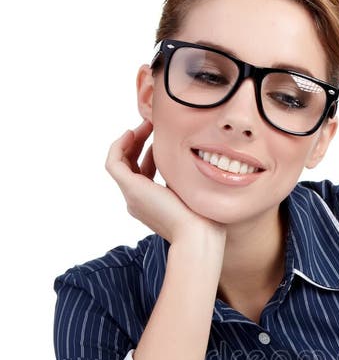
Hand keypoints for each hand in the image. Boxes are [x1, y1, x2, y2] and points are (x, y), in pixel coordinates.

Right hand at [105, 120, 224, 244]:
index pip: (144, 173)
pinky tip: (132, 132)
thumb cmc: (203, 218)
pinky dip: (119, 146)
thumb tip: (191, 156)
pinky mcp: (131, 189)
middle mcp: (138, 201)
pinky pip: (113, 163)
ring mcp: (133, 196)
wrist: (198, 235)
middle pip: (130, 166)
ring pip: (121, 163)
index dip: (149, 152)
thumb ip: (184, 176)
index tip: (161, 138)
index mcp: (152, 204)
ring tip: (146, 124)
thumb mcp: (192, 191)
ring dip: (130, 140)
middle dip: (139, 143)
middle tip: (151, 124)